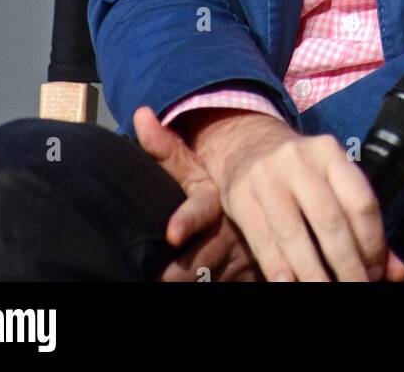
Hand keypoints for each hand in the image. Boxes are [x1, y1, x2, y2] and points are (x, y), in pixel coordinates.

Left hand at [133, 105, 259, 281]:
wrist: (263, 208)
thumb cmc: (212, 188)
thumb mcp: (193, 167)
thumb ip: (165, 148)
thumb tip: (140, 113)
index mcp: (216, 201)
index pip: (201, 210)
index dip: (187, 221)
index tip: (171, 233)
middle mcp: (230, 234)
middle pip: (201, 261)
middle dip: (179, 273)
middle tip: (155, 276)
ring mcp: (239, 264)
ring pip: (210, 281)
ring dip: (193, 282)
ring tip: (159, 284)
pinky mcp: (244, 282)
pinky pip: (222, 288)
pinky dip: (207, 287)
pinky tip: (188, 288)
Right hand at [185, 109, 403, 283]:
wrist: (248, 145)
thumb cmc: (304, 174)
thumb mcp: (335, 184)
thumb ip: (364, 226)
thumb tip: (398, 273)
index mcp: (330, 152)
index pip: (361, 202)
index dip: (372, 245)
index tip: (375, 273)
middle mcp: (299, 160)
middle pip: (330, 220)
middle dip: (347, 265)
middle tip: (357, 288)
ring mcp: (267, 177)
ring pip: (295, 236)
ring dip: (315, 276)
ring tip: (327, 293)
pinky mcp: (241, 197)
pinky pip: (265, 242)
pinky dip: (281, 272)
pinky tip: (293, 286)